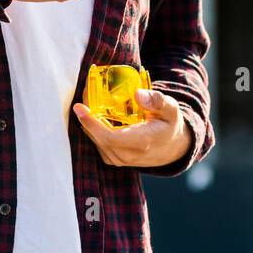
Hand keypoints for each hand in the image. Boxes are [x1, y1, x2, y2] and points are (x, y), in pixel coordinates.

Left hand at [73, 86, 189, 167]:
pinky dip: (93, 130)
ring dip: (88, 123)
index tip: (80, 108)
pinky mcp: (114, 159)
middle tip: (82, 98)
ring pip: (96, 141)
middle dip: (86, 118)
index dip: (91, 123)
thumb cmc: (169, 125)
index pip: (109, 137)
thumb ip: (157, 100)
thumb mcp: (170, 109)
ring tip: (86, 103)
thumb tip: (138, 94)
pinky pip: (98, 144)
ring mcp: (120, 159)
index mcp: (142, 142)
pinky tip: (93, 116)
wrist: (171, 148)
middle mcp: (128, 154)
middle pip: (98, 138)